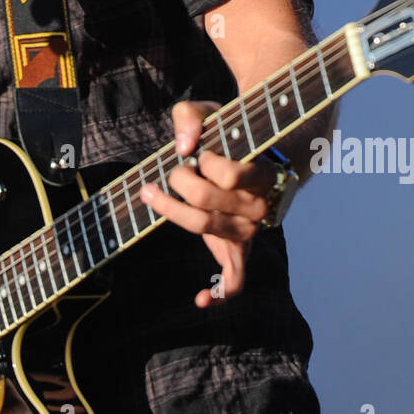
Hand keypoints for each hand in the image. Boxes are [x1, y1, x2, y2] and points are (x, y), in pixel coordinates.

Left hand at [140, 100, 274, 308]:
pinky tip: (200, 300)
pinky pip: (236, 281)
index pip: (231, 174)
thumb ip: (192, 116)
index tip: (197, 153)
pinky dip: (219, 293)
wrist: (255, 161)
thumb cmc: (229, 137)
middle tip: (173, 171)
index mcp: (262, 174)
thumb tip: (182, 146)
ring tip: (150, 193)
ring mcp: (249, 233)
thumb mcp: (213, 113)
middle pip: (207, 201)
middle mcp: (259, 207)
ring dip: (172, 210)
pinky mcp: (238, 252)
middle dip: (179, 182)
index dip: (206, 162)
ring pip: (203, 228)